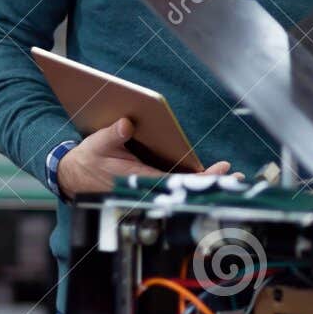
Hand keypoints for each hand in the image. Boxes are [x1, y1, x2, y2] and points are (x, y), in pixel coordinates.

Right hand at [56, 117, 228, 198]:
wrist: (73, 176)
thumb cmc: (87, 160)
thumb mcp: (97, 144)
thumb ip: (112, 135)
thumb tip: (126, 124)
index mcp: (140, 179)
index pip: (178, 180)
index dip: (201, 178)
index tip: (222, 169)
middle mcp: (148, 188)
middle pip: (185, 187)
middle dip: (212, 183)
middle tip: (239, 177)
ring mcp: (149, 189)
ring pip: (181, 188)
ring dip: (205, 183)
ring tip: (229, 176)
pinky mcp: (147, 185)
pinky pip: (173, 184)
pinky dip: (191, 180)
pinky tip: (206, 175)